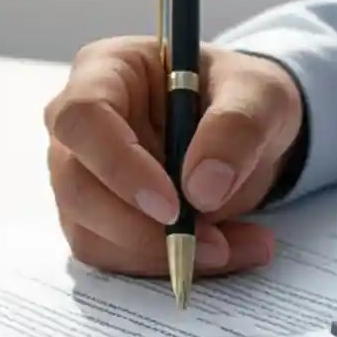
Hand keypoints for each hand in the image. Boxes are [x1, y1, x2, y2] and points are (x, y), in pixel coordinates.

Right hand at [44, 36, 303, 276]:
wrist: (248, 132)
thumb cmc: (242, 96)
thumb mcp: (260, 94)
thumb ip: (236, 129)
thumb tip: (203, 188)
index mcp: (106, 71)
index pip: (82, 117)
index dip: (118, 165)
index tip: (172, 206)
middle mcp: (81, 126)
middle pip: (77, 186)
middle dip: (141, 230)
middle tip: (212, 245)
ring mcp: (83, 176)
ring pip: (92, 233)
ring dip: (160, 255)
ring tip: (234, 248)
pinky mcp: (98, 219)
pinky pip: (115, 256)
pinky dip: (166, 265)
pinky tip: (224, 251)